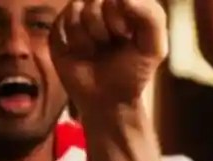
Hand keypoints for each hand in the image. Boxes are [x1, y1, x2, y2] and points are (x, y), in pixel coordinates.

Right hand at [50, 0, 168, 112]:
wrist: (108, 99)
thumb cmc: (133, 72)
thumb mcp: (153, 47)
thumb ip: (152, 18)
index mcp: (125, 6)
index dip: (122, 16)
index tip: (128, 35)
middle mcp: (101, 7)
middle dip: (108, 26)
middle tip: (113, 44)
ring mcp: (78, 16)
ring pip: (78, 8)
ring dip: (92, 36)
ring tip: (98, 51)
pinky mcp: (59, 29)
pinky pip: (62, 22)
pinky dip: (76, 41)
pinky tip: (82, 52)